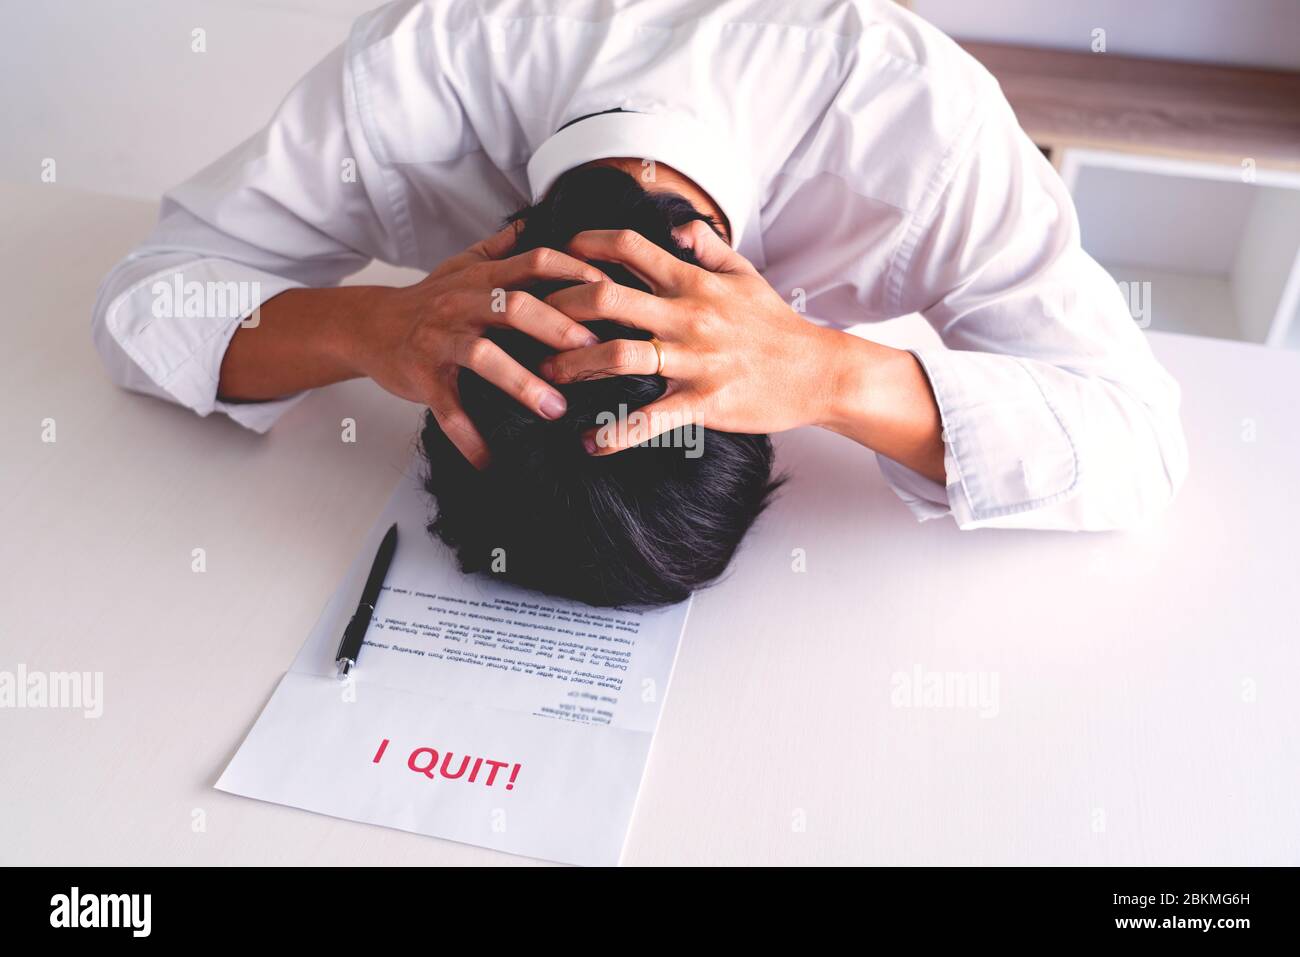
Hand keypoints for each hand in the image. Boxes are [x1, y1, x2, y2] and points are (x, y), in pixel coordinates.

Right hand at [358, 225, 606, 466]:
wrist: (369, 327)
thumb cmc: (429, 300)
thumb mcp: (463, 266)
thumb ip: (503, 248)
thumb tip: (539, 220)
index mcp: (482, 279)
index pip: (535, 263)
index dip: (575, 272)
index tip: (612, 293)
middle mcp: (462, 305)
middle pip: (516, 307)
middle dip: (558, 329)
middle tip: (595, 353)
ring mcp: (441, 342)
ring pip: (484, 357)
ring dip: (523, 384)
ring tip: (557, 410)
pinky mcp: (422, 379)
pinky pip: (450, 410)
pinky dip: (472, 437)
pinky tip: (494, 460)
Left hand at [537, 220, 840, 452]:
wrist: (819, 371)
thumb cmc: (777, 326)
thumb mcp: (746, 276)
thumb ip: (709, 247)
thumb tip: (679, 227)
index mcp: (694, 282)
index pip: (630, 248)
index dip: (586, 245)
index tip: (557, 256)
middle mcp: (688, 316)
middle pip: (607, 298)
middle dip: (560, 307)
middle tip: (530, 322)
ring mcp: (695, 361)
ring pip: (619, 356)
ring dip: (573, 368)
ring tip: (545, 379)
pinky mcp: (704, 403)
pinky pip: (651, 419)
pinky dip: (615, 434)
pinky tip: (589, 444)